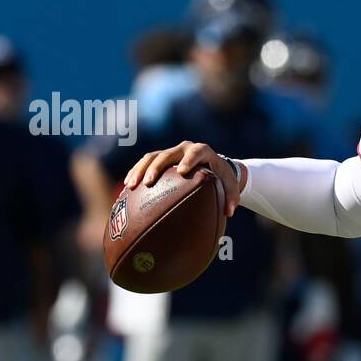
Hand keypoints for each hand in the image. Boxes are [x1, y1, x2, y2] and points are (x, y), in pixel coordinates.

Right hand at [124, 141, 243, 216]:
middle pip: (167, 154)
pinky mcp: (160, 158)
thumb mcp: (230, 185)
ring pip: (151, 157)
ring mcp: (170, 152)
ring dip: (139, 170)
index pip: (196, 153)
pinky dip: (136, 172)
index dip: (188, 160)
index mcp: (202, 151)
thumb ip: (232, 197)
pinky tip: (128, 186)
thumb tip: (229, 212)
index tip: (182, 171)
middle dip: (156, 168)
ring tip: (131, 186)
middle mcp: (184, 148)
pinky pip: (145, 163)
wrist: (212, 165)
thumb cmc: (221, 177)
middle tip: (148, 182)